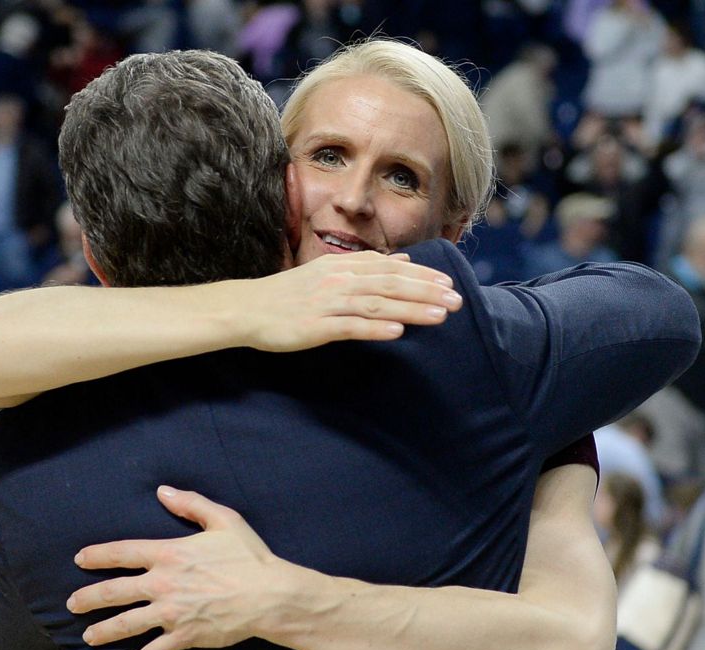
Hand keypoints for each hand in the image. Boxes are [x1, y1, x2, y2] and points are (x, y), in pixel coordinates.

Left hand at [69, 486, 291, 649]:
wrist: (269, 595)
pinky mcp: (184, 635)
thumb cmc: (249, 556)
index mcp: (169, 553)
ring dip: (104, 631)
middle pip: (114, 591)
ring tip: (88, 636)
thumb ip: (191, 504)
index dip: (98, 556)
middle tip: (73, 604)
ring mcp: (171, 612)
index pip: (122, 552)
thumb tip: (162, 491)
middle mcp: (163, 583)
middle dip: (89, 598)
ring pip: (127, 624)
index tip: (80, 560)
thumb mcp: (224, 519)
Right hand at [239, 252, 461, 350]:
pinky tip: (398, 332)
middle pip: (390, 284)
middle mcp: (338, 280)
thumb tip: (402, 262)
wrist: (247, 308)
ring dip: (411, 309)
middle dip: (426, 292)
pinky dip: (374, 328)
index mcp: (343, 266)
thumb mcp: (328, 272)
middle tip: (457, 300)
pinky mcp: (315, 327)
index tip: (449, 282)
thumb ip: (365, 266)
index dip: (422, 275)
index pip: (390, 268)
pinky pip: (350, 327)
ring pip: (376, 304)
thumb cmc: (289, 294)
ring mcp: (327, 303)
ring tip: (440, 316)